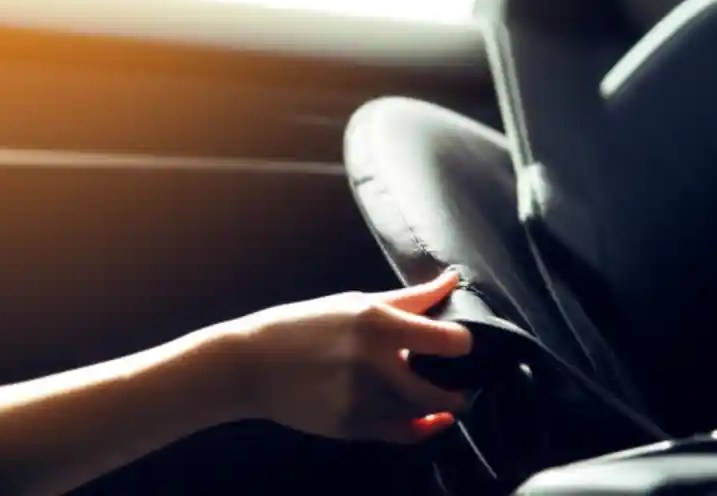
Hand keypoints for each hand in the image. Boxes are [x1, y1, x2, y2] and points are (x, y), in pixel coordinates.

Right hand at [233, 270, 472, 443]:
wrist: (251, 365)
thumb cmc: (305, 325)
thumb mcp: (356, 302)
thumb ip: (411, 298)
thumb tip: (453, 281)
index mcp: (377, 324)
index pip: (450, 342)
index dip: (465, 343)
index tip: (462, 342)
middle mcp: (374, 365)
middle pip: (444, 391)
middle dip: (461, 386)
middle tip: (463, 376)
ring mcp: (363, 401)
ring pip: (424, 413)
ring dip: (440, 404)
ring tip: (439, 389)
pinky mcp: (352, 427)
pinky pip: (404, 434)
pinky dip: (424, 428)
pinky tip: (431, 418)